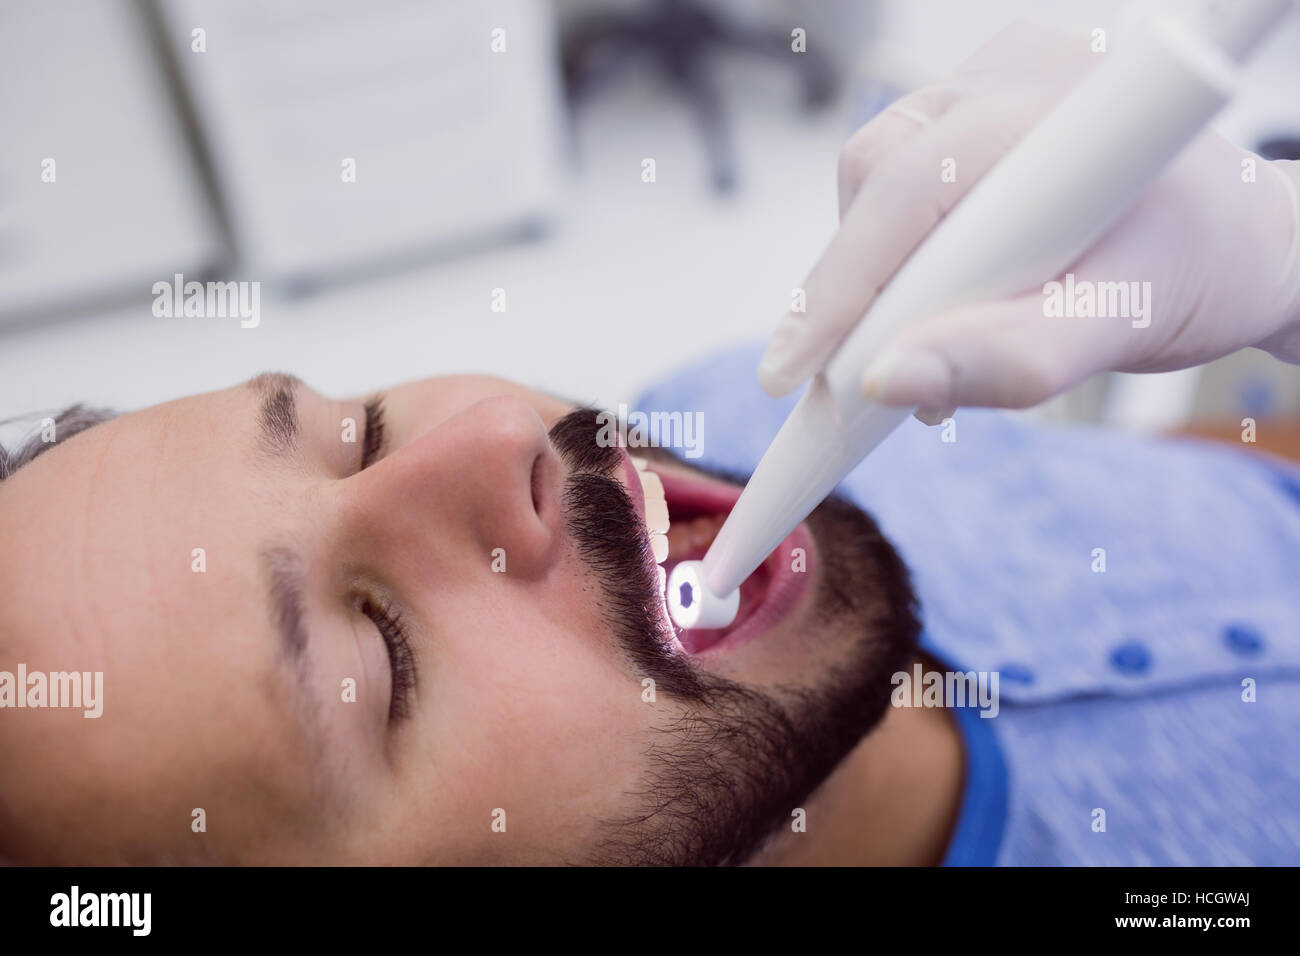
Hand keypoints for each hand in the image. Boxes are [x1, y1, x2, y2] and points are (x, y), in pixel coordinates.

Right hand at [757, 21, 1299, 420]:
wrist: (1238, 243)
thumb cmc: (1202, 271)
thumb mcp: (1122, 328)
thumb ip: (1011, 359)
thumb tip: (885, 382)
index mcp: (1054, 108)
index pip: (905, 188)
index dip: (841, 282)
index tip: (795, 372)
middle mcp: (1013, 76)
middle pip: (876, 178)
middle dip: (860, 290)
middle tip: (869, 383)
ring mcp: (988, 88)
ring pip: (877, 187)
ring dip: (885, 281)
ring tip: (930, 351)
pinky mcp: (972, 116)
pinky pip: (900, 188)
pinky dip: (904, 261)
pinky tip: (943, 305)